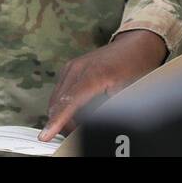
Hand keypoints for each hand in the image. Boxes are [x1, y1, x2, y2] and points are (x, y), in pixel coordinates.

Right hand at [40, 29, 167, 140]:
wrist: (135, 45)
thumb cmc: (135, 69)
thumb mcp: (127, 93)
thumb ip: (108, 111)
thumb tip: (93, 126)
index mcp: (94, 75)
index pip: (69, 102)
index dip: (58, 121)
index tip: (46, 136)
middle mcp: (78, 68)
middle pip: (58, 103)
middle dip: (62, 123)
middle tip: (75, 137)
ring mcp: (72, 67)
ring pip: (56, 98)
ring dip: (62, 115)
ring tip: (78, 126)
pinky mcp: (70, 68)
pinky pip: (60, 91)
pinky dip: (64, 105)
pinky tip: (77, 112)